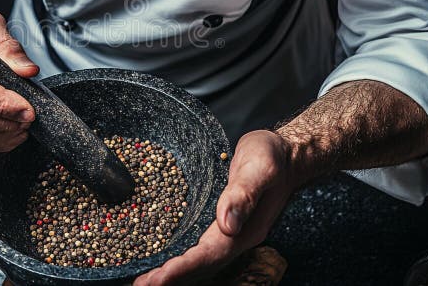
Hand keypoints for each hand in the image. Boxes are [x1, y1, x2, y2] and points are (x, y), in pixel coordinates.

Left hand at [134, 130, 297, 284]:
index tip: (158, 278)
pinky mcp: (221, 221)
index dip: (183, 267)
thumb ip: (243, 194)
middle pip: (201, 264)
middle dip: (171, 276)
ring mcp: (229, 231)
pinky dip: (179, 254)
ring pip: (198, 257)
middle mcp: (236, 236)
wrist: (287, 154)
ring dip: (173, 270)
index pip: (209, 254)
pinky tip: (162, 255)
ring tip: (144, 279)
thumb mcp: (261, 168)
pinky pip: (198, 243)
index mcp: (246, 229)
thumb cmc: (273, 157)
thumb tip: (227, 223)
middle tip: (141, 285)